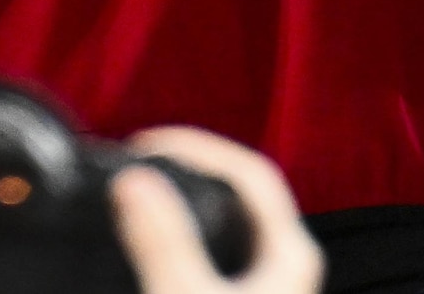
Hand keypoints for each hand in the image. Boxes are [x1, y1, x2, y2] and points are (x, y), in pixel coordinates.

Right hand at [109, 127, 320, 293]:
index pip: (252, 171)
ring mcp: (271, 285)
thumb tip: (134, 181)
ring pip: (235, 223)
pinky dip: (191, 233)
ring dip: (195, 199)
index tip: (149, 143)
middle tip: (148, 157)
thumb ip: (163, 241)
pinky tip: (166, 239)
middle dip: (196, 165)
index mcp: (289, 253)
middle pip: (245, 192)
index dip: (200, 146)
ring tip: (151, 189)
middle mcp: (287, 266)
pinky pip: (223, 251)